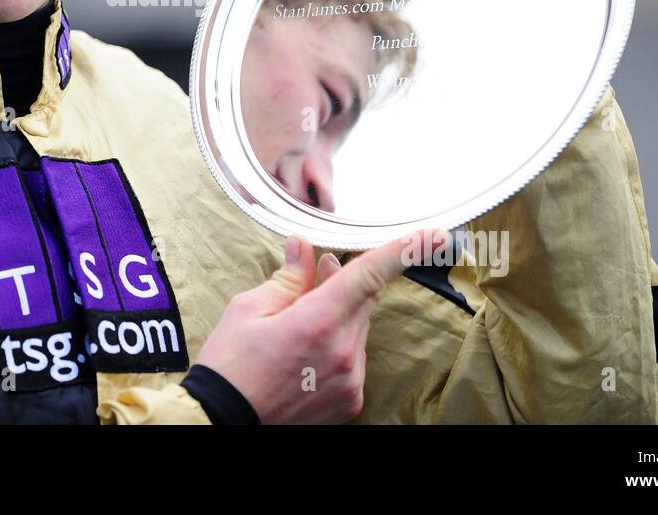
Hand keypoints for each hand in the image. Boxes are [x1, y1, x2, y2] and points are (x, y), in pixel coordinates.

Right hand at [192, 229, 446, 423]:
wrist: (222, 422)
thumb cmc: (229, 366)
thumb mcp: (249, 309)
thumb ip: (288, 278)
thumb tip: (305, 248)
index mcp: (317, 322)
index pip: (369, 276)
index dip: (404, 251)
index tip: (434, 235)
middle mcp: (343, 353)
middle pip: (364, 300)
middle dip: (347, 280)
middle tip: (321, 269)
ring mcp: (350, 382)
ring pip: (358, 330)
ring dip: (340, 316)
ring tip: (298, 324)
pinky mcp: (350, 402)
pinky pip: (354, 360)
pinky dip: (337, 346)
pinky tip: (304, 353)